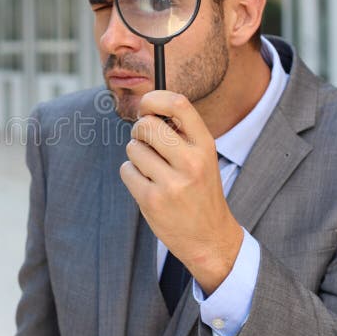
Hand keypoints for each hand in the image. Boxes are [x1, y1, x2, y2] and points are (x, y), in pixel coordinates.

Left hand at [120, 91, 243, 294]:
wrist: (209, 237)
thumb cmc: (200, 191)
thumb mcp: (203, 158)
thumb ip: (180, 134)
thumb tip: (145, 109)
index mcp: (205, 146)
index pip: (179, 104)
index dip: (155, 98)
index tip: (146, 105)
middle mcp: (191, 162)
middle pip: (146, 125)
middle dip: (139, 130)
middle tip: (145, 141)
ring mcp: (171, 183)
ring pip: (133, 148)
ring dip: (136, 155)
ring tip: (152, 170)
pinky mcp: (152, 200)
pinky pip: (126, 170)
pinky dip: (131, 174)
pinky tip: (147, 185)